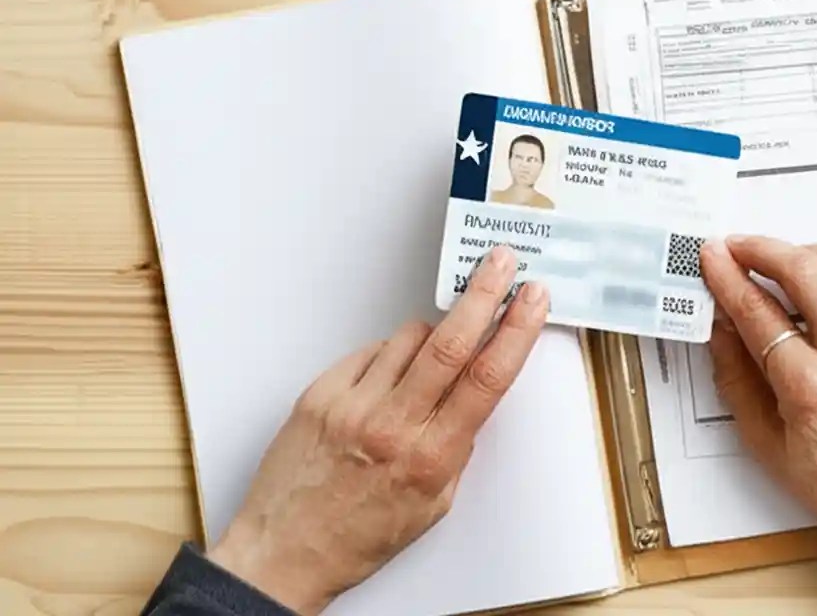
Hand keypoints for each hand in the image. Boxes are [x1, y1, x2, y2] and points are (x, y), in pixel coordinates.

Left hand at [207, 246, 546, 613]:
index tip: (531, 301)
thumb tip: (472, 397)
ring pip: (408, 339)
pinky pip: (369, 353)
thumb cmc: (357, 535)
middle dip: (483, 295)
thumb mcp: (434, 504)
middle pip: (451, 343)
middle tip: (501, 264)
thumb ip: (457, 447)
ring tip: (428, 358)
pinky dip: (386, 356)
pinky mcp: (320, 394)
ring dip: (429, 336)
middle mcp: (392, 426)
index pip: (486, 379)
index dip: (516, 331)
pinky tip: (384, 382)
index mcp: (431, 457)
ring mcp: (352, 406)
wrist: (284, 551)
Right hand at [700, 236, 816, 555]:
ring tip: (773, 254)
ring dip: (802, 249)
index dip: (727, 277)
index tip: (709, 256)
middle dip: (760, 248)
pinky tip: (814, 275)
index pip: (757, 313)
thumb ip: (738, 383)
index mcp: (807, 389)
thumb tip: (719, 331)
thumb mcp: (768, 447)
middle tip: (733, 246)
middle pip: (803, 272)